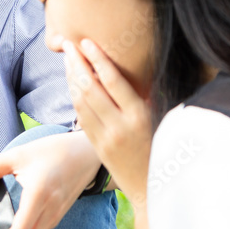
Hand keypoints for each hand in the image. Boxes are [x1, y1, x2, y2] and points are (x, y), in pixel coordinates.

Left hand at [64, 38, 152, 206]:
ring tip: (68, 59)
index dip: (97, 59)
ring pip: (81, 102)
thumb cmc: (161, 146)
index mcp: (139, 115)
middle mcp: (120, 126)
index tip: (86, 42)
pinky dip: (74, 97)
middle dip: (77, 64)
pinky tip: (72, 83)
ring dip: (72, 78)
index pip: (113, 81)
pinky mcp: (97, 146)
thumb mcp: (158, 119)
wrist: (153, 186)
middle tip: (68, 45)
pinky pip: (81, 117)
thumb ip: (142, 97)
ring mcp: (106, 138)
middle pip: (91, 88)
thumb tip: (126, 69)